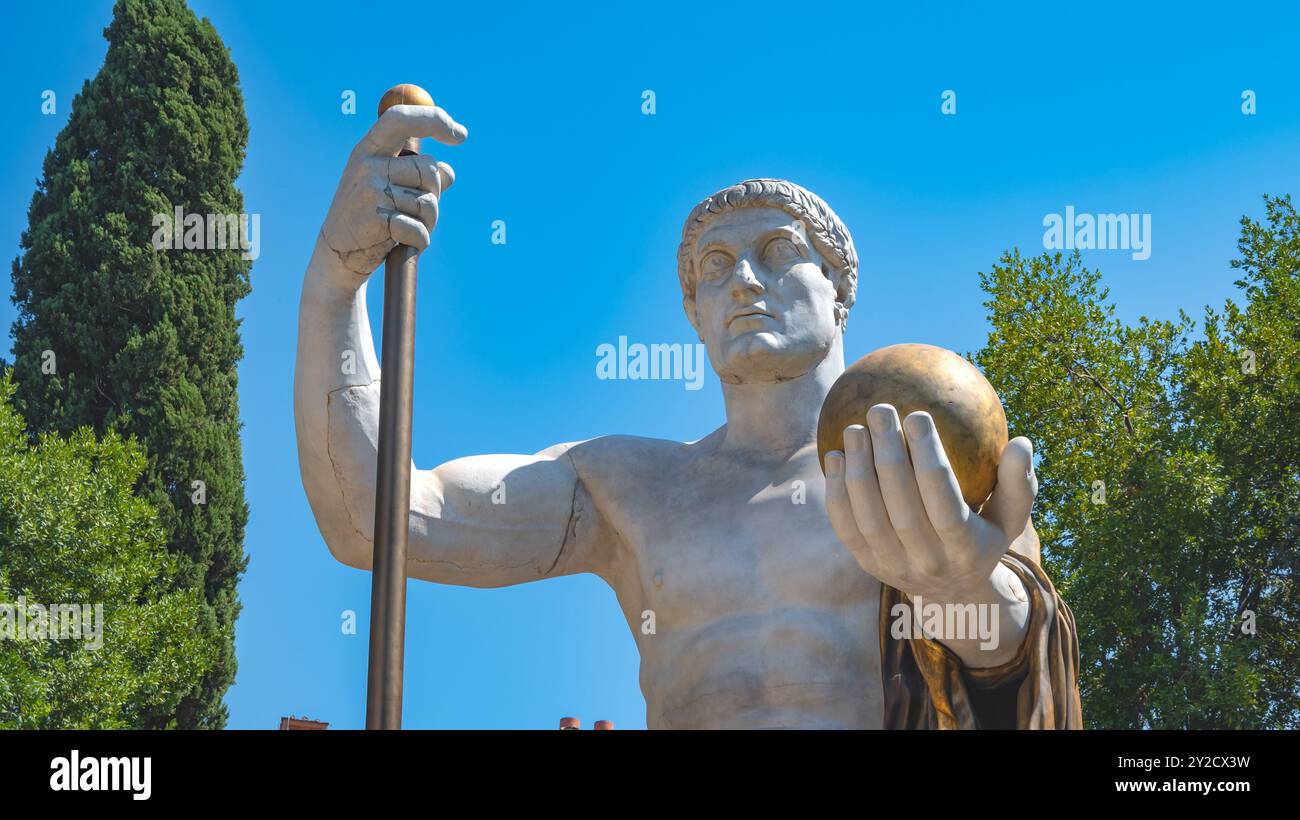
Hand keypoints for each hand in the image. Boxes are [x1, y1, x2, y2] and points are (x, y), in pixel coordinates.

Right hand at [320, 103, 467, 276]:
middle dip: (435, 195)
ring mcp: (370, 190)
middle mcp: (368, 164)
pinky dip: (420, 240)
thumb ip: (419, 175)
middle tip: (420, 213)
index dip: (433, 119)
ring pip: (428, 203)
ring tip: (408, 229)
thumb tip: (448, 171)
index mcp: (369, 149)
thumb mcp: (388, 185)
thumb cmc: (369, 215)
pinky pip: (418, 228)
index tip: (460, 134)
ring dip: (428, 222)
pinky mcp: (376, 219)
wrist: (338, 252)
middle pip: (429, 171)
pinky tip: (404, 243)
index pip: (401, 120)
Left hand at [824, 404, 1037, 598]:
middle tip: (880, 410)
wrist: (951, 592)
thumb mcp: (1010, 516)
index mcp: (967, 549)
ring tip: (855, 429)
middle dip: (888, 456)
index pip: (944, 503)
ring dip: (858, 470)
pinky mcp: (868, 565)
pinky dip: (836, 493)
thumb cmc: (983, 535)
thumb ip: (1018, 483)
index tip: (918, 416)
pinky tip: (833, 456)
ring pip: (869, 518)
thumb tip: (1022, 443)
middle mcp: (928, 562)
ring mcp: (894, 567)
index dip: (928, 461)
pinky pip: (845, 528)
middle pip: (902, 508)